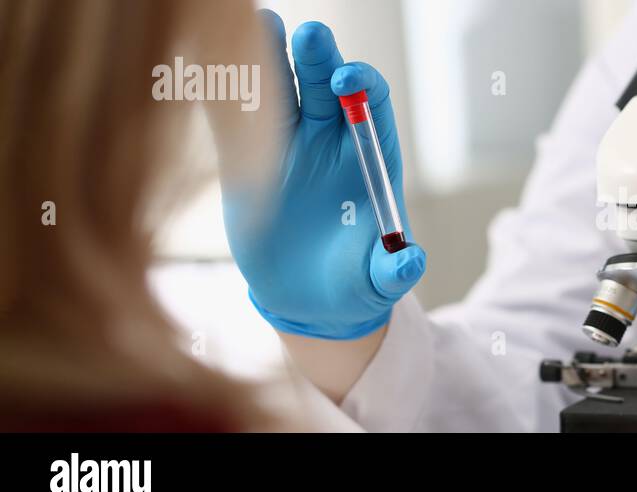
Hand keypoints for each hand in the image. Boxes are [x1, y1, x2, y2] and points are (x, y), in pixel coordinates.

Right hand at [221, 11, 425, 339]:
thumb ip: (393, 271)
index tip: (346, 83)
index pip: (372, 103)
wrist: (308, 301)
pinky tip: (209, 61)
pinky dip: (222, 90)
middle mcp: (329, 140)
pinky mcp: (246, 160)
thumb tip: (410, 263)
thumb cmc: (355, 285)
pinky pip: (233, 118)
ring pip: (278, 89)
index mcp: (369, 157)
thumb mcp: (378, 282)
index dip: (362, 87)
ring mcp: (286, 144)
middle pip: (325, 84)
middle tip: (309, 35)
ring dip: (269, 56)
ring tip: (259, 21)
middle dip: (318, 58)